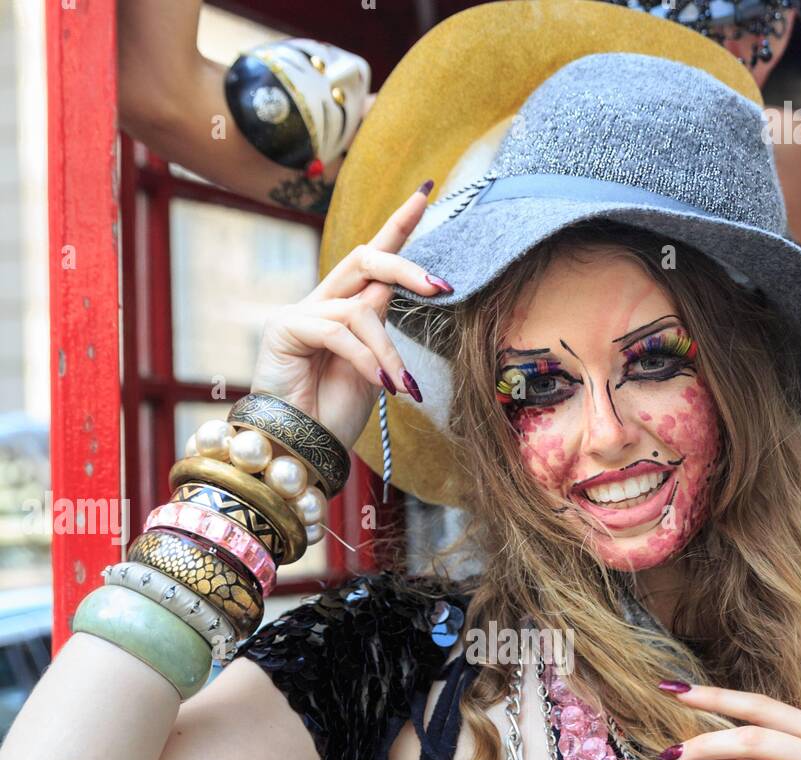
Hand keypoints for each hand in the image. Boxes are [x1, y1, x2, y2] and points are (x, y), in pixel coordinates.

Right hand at [249, 184, 446, 448]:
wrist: (301, 452)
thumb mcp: (373, 369)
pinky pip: (338, 331)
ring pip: (359, 309)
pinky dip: (367, 359)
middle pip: (365, 259)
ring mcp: (299, 313)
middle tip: (441, 287)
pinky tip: (383, 387)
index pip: (374, 259)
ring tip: (403, 388)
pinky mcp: (285, 328)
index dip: (399, 226)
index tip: (426, 193)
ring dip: (389, 352)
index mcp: (344, 310)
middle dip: (405, 266)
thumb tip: (394, 291)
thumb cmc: (335, 418)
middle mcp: (321, 303)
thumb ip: (380, 328)